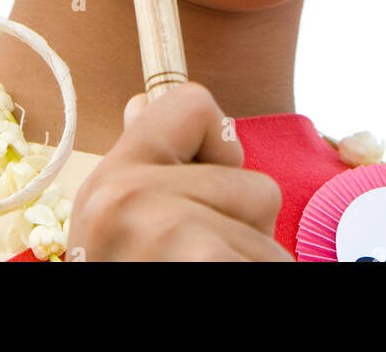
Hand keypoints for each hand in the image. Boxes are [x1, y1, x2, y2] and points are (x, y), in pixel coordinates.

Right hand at [66, 80, 293, 260]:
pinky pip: (278, 259)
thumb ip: (144, 164)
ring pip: (270, 224)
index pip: (193, 104)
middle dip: (243, 228)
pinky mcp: (204, 262)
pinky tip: (217, 282)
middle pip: (254, 182)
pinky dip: (260, 277)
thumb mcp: (117, 227)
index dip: (216, 154)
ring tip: (200, 275)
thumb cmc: (130, 270)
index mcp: (107, 182)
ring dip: (250, 259)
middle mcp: (125, 199)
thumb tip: (138, 103)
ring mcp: (164, 235)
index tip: (194, 205)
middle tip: (192, 261)